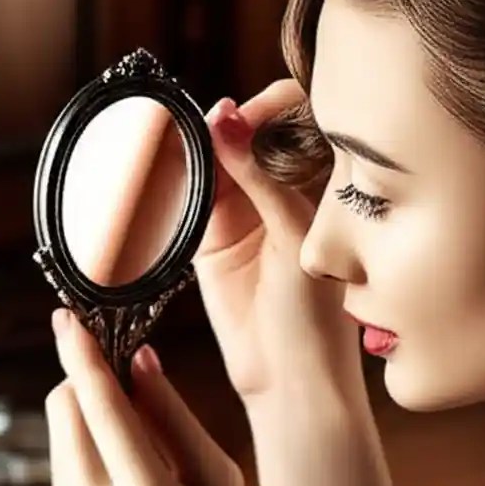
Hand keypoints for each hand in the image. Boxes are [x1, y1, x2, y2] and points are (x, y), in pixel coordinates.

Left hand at [44, 309, 266, 485]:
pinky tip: (130, 460)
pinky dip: (87, 441)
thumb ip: (176, 420)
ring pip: (58, 432)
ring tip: (143, 430)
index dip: (79, 351)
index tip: (68, 315)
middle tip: (134, 377)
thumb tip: (141, 362)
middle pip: (63, 408)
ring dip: (86, 409)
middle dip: (87, 378)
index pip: (95, 402)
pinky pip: (65, 462)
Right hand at [195, 80, 363, 403]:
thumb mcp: (295, 233)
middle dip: (228, 121)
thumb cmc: (316, 315)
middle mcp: (277, 196)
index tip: (252, 109)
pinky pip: (187, 197)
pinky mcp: (207, 241)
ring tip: (183, 135)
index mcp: (315, 187)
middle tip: (212, 120)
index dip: (270, 106)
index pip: (291, 124)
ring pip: (213, 161)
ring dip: (197, 145)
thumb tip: (224, 115)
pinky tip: (168, 164)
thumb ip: (260, 174)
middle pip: (246, 136)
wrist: (289, 379)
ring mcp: (241, 217)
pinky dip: (175, 177)